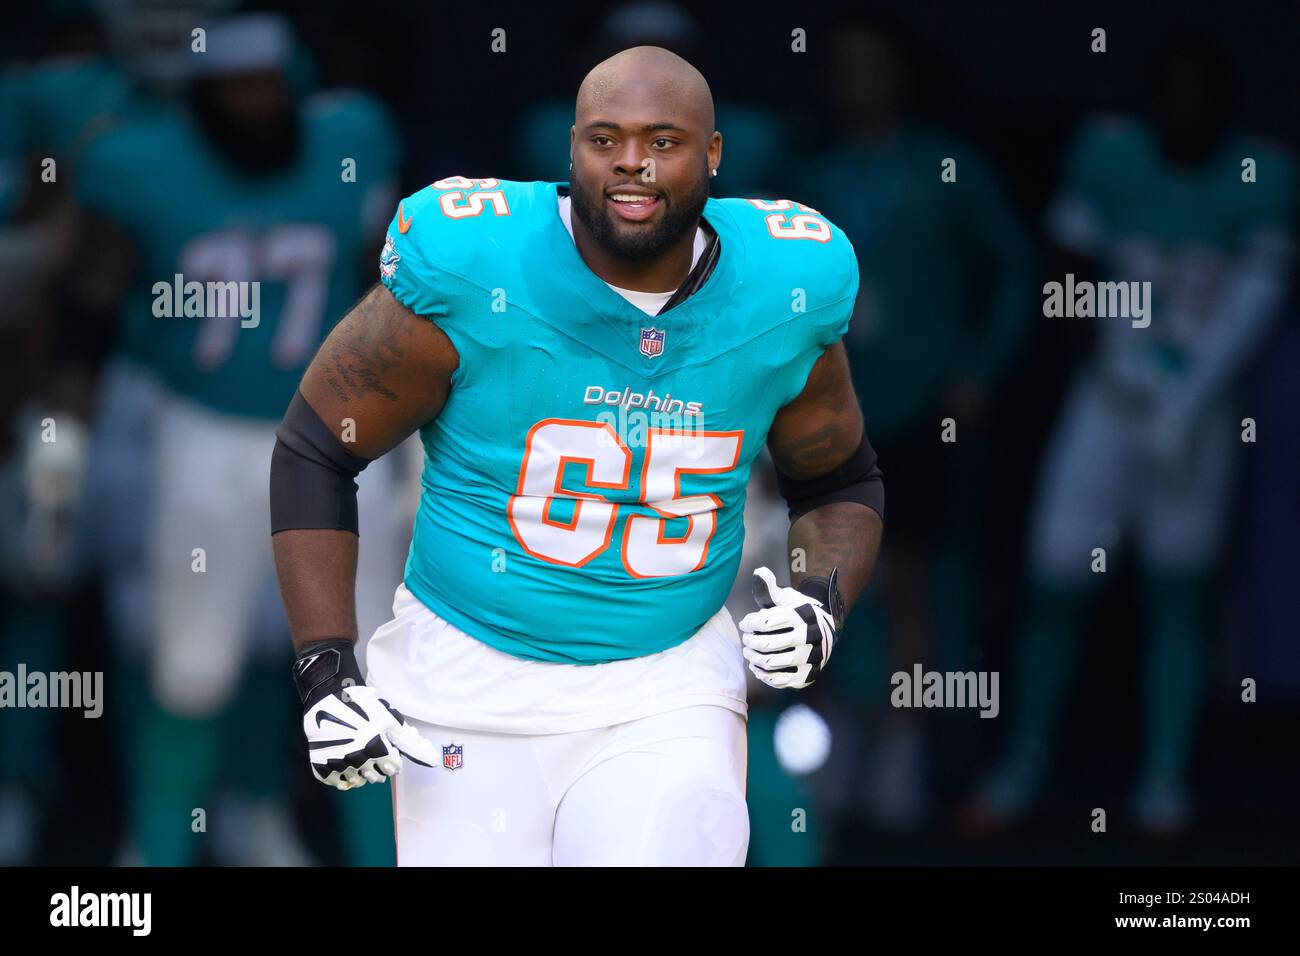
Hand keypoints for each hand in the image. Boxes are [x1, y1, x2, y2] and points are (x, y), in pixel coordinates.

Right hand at [292, 640, 438, 789]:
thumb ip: (408, 741)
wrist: (327, 695)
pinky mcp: (321, 765)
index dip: (393, 759)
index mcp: (376, 749)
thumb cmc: (362, 704)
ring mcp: (338, 764)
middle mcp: (358, 760)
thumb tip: (432, 760)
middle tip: (374, 753)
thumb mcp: (389, 719)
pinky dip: (341, 777)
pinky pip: (335, 781)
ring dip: (362, 774)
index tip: (388, 750)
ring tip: (361, 759)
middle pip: (375, 778)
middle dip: (379, 768)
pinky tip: (345, 765)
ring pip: (357, 781)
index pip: (392, 768)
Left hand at [738, 566, 841, 689]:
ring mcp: (808, 658)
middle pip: (767, 644)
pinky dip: (763, 674)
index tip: (745, 623)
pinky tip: (757, 666)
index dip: (749, 623)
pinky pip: (779, 680)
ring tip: (748, 652)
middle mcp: (808, 637)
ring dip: (753, 658)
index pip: (765, 622)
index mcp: (801, 616)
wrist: (824, 631)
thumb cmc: (798, 613)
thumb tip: (759, 572)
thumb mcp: (787, 598)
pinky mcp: (806, 675)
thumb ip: (770, 588)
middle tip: (746, 639)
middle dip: (750, 642)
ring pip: (771, 663)